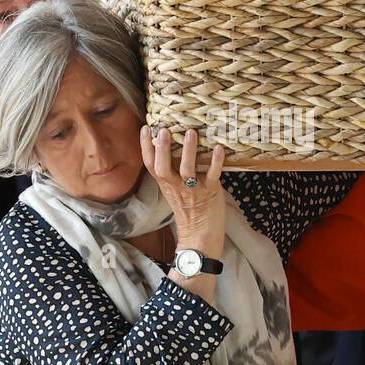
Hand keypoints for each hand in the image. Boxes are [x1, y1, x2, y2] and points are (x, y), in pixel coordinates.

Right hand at [140, 126, 226, 255]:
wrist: (201, 236)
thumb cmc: (189, 210)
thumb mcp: (175, 191)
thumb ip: (172, 172)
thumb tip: (174, 145)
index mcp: (166, 185)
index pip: (150, 165)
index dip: (146, 147)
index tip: (146, 128)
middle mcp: (176, 187)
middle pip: (163, 168)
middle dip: (163, 149)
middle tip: (164, 130)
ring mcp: (193, 190)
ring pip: (187, 170)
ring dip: (189, 150)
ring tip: (191, 133)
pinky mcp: (210, 193)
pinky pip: (212, 175)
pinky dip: (215, 161)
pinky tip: (218, 148)